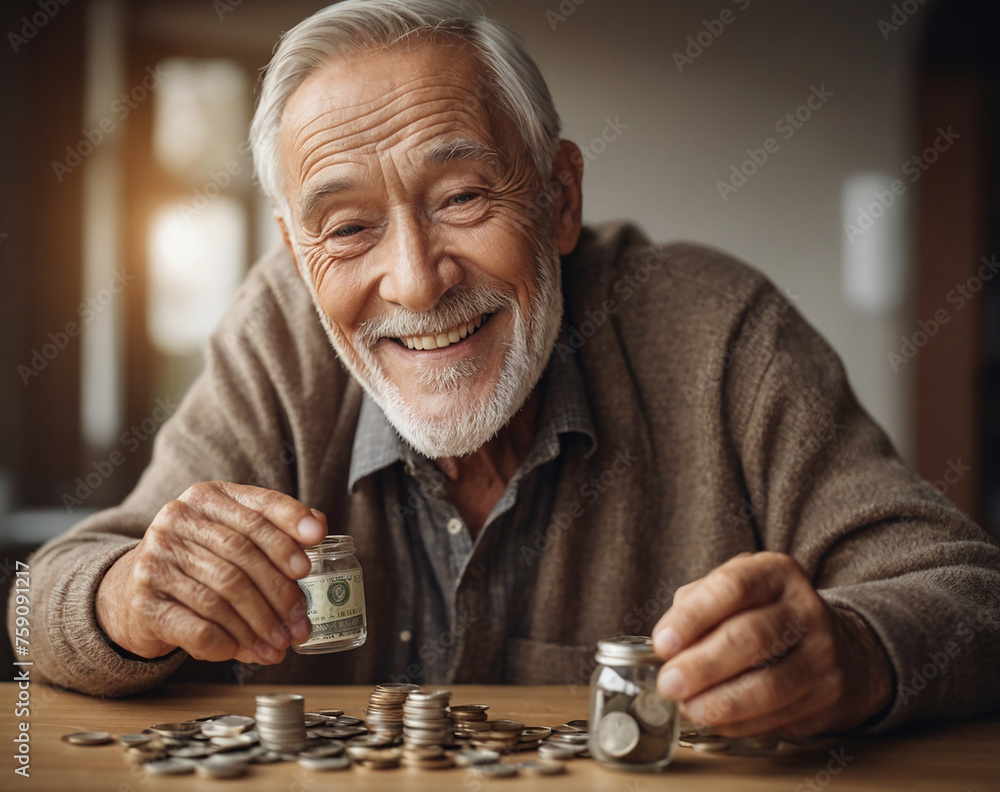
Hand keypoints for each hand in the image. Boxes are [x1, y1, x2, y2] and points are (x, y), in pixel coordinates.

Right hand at [96, 482, 326, 664]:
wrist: (132, 593)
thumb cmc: (198, 563)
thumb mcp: (232, 536)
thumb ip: (273, 530)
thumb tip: (319, 528)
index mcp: (208, 497)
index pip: (258, 508)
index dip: (289, 532)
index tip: (309, 564)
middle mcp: (178, 519)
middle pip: (243, 556)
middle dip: (279, 594)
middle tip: (300, 624)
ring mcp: (156, 558)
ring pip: (223, 594)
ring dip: (259, 625)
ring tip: (280, 645)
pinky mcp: (143, 600)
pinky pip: (197, 625)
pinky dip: (228, 642)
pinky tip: (245, 652)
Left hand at [651, 552, 892, 739]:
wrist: (843, 649)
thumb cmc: (769, 616)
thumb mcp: (738, 592)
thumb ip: (699, 605)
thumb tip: (667, 642)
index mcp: (776, 573)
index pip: (731, 587)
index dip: (692, 617)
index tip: (662, 643)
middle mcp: (806, 610)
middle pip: (751, 637)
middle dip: (702, 665)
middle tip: (668, 683)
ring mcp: (823, 655)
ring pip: (770, 685)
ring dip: (721, 702)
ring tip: (689, 707)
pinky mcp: (829, 697)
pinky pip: (778, 716)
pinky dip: (739, 723)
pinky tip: (714, 720)